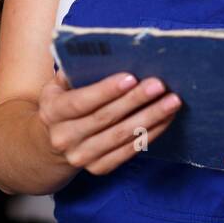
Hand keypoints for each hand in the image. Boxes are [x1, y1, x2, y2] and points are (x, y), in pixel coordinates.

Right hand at [39, 70, 181, 175]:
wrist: (52, 142)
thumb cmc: (64, 103)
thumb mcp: (59, 85)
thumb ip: (76, 70)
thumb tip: (109, 54)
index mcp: (52, 111)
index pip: (80, 102)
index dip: (106, 90)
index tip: (131, 77)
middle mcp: (63, 137)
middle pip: (104, 118)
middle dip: (135, 100)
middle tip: (159, 85)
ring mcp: (81, 157)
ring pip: (120, 137)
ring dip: (149, 118)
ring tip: (171, 102)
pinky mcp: (98, 168)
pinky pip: (128, 151)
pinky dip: (150, 134)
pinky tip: (166, 119)